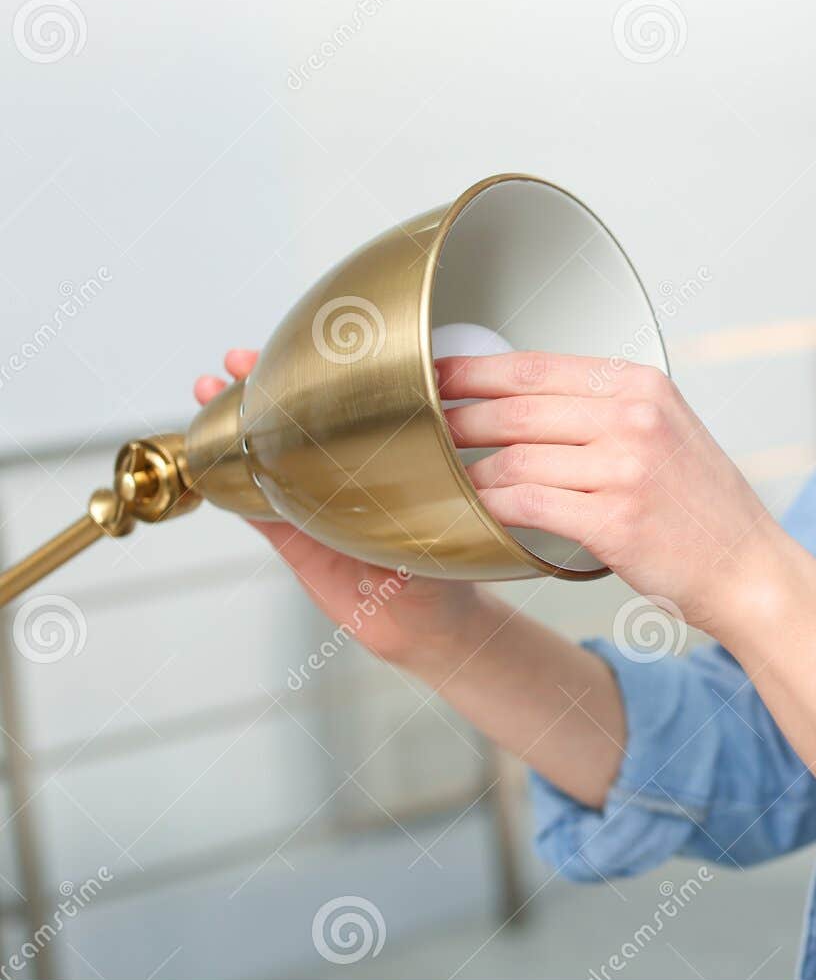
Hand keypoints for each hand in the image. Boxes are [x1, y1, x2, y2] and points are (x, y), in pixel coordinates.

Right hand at [194, 350, 491, 669]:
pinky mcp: (293, 539)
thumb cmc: (448, 570)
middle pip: (298, 423)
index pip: (348, 409)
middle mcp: (345, 475)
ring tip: (209, 393)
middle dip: (263, 387)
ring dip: (233, 425)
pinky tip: (203, 459)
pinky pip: (253, 506)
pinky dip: (225, 481)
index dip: (320, 379)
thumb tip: (418, 477)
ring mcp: (315, 503)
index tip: (302, 352)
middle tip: (236, 363)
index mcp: (386, 460)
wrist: (426, 626)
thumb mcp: (442, 529)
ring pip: (267, 455)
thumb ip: (423, 507)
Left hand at [437, 352, 786, 632]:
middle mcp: (635, 418)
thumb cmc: (701, 509)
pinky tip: (473, 514)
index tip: (431, 376)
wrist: (747, 569)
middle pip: (515, 410)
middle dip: (455, 420)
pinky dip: (491, 509)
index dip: (472, 371)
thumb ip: (606, 411)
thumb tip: (523, 400)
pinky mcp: (615, 520)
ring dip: (468, 474)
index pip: (536, 366)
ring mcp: (626, 468)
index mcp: (642, 386)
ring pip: (514, 460)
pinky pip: (527, 505)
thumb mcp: (666, 432)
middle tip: (419, 432)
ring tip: (442, 482)